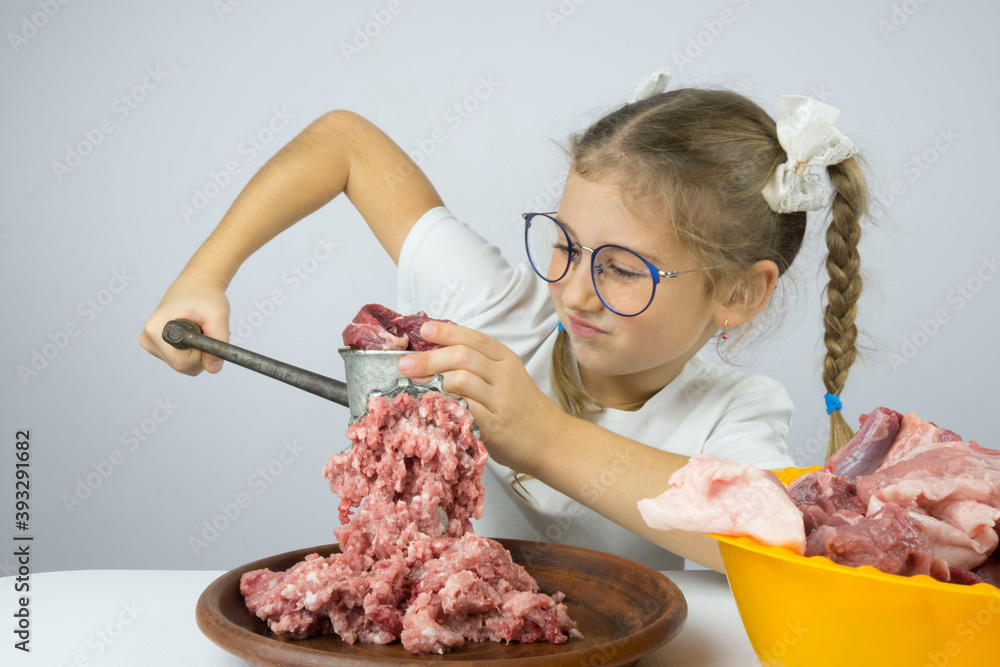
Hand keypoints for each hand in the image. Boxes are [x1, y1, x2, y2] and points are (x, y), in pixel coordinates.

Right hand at [139, 274, 230, 375]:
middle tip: (206, 330)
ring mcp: (151, 344)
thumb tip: (213, 369)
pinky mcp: (158, 347)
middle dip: (201, 353)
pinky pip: (182, 360)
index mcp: (155, 330)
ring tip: (201, 329)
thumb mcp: (218, 315)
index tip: (206, 333)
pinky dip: (194, 351)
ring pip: (183, 365)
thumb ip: (218, 341)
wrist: (197, 286)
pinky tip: (194, 334)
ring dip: (199, 352)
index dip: (201, 354)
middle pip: (181, 367)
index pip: (181, 363)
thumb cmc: (205, 296)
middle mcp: (148, 340)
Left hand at [397, 320, 566, 473]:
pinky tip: (430, 408)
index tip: (424, 329)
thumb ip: (478, 367)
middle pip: (462, 357)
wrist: (552, 440)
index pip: (473, 338)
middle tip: (404, 364)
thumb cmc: (522, 409)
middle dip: (429, 358)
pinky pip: (464, 410)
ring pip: (461, 381)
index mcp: (505, 358)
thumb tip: (433, 357)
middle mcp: (505, 375)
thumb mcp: (506, 378)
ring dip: (432, 382)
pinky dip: (444, 407)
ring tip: (412, 386)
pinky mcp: (496, 425)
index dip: (447, 332)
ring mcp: (501, 400)